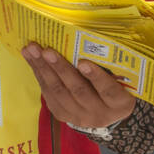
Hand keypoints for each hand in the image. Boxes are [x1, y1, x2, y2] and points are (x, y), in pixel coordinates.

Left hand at [20, 42, 135, 128]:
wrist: (107, 113)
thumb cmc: (117, 86)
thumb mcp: (122, 79)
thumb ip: (110, 65)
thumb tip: (89, 37)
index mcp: (119, 103)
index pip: (109, 91)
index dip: (96, 77)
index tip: (83, 62)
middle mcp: (99, 114)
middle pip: (78, 90)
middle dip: (61, 69)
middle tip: (47, 51)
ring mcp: (79, 116)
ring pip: (59, 92)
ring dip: (43, 69)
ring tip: (32, 50)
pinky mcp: (62, 115)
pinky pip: (48, 94)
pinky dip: (39, 74)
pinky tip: (31, 59)